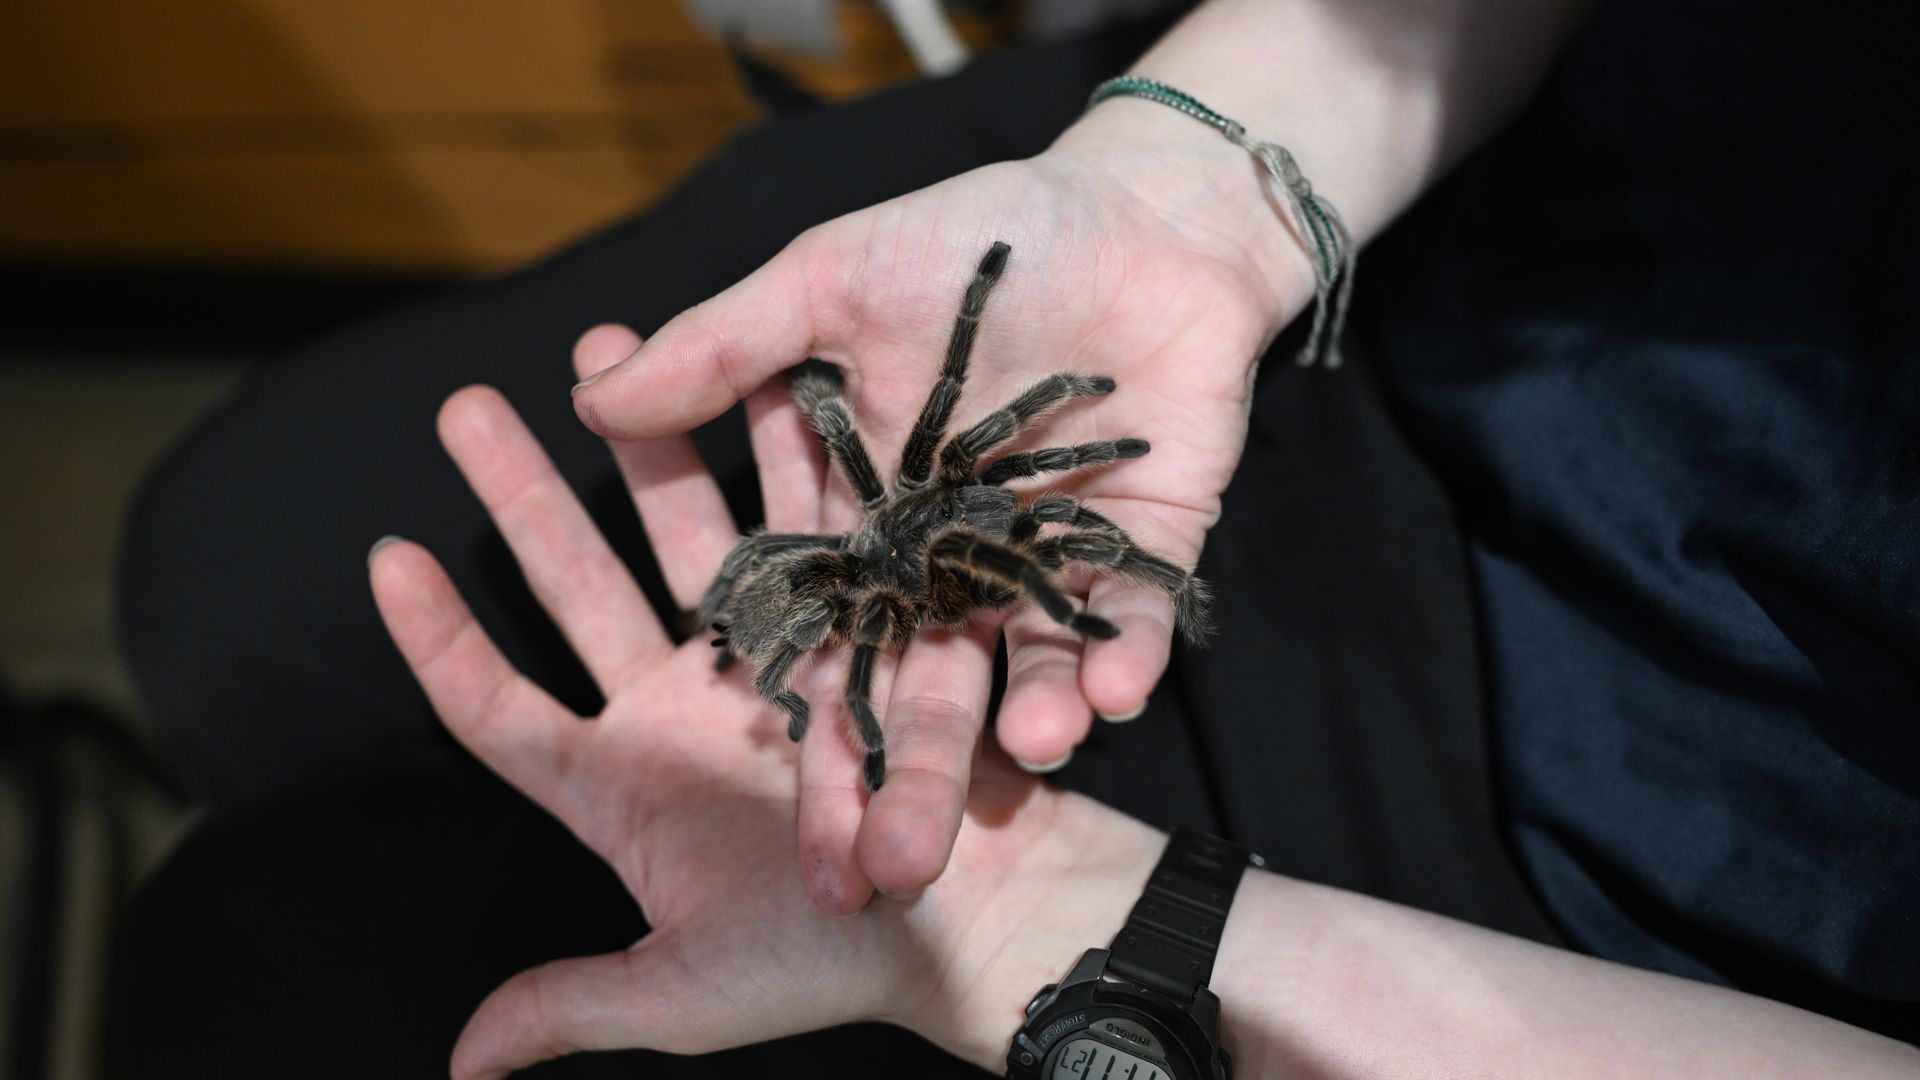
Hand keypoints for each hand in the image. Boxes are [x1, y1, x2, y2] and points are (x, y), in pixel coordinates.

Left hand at [368, 385, 1165, 1078]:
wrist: (979, 926)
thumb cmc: (831, 970)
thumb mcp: (689, 995)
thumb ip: (579, 1002)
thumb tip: (460, 1058)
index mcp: (622, 785)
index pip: (502, 707)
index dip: (441, 638)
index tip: (383, 555)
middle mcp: (681, 705)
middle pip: (580, 585)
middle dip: (525, 494)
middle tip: (466, 402)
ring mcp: (761, 657)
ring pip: (689, 532)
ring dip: (652, 444)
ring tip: (608, 349)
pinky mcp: (849, 627)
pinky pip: (806, 530)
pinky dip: (781, 459)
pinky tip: (758, 377)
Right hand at [569, 127, 1310, 907]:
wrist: (1138, 207)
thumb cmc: (974, 235)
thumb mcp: (831, 279)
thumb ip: (723, 348)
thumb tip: (590, 395)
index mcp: (868, 526)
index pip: (824, 655)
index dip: (809, 751)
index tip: (790, 853)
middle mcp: (952, 565)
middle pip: (923, 693)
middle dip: (909, 784)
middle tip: (895, 875)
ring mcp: (1050, 562)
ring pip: (1029, 671)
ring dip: (1028, 723)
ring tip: (1025, 758)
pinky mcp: (1143, 548)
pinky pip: (1134, 617)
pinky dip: (1126, 654)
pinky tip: (1113, 695)